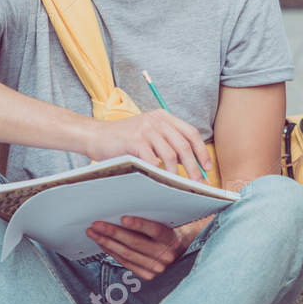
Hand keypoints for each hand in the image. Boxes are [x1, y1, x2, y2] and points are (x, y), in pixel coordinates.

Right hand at [83, 110, 208, 180]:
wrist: (95, 135)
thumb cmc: (123, 140)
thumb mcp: (148, 134)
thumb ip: (166, 142)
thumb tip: (189, 163)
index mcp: (163, 117)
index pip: (191, 133)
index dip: (202, 151)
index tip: (207, 167)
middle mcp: (156, 121)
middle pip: (184, 145)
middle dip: (194, 167)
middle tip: (199, 183)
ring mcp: (145, 130)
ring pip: (170, 155)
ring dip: (177, 174)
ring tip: (179, 186)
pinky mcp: (134, 141)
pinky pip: (153, 160)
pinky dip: (159, 173)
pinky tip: (160, 181)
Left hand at [87, 214, 186, 279]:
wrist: (181, 248)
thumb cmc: (168, 229)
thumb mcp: (165, 220)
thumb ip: (151, 217)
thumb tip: (125, 210)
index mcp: (171, 238)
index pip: (155, 230)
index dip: (139, 225)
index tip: (123, 218)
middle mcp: (166, 255)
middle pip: (135, 243)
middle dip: (113, 233)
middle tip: (96, 224)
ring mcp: (156, 267)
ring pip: (127, 254)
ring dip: (106, 243)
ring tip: (93, 233)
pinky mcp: (148, 275)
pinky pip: (125, 262)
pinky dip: (112, 252)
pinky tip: (102, 243)